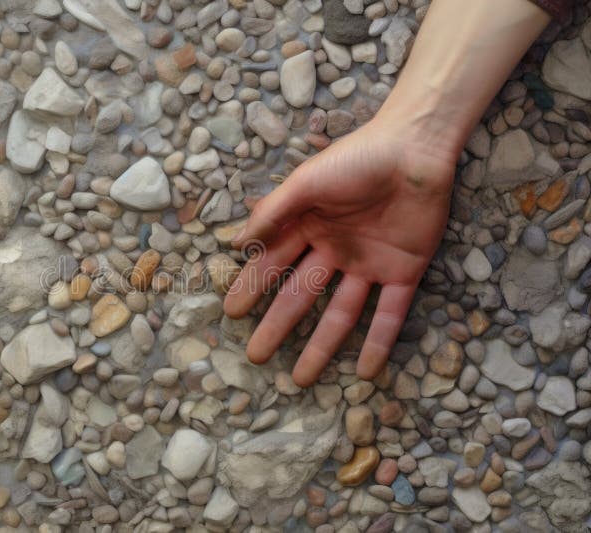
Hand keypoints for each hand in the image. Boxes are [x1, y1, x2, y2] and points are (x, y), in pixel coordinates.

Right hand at [223, 117, 456, 385]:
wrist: (416, 149)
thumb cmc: (357, 159)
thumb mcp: (306, 181)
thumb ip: (273, 213)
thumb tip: (236, 244)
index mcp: (308, 227)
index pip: (272, 265)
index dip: (252, 288)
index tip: (231, 314)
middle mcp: (334, 250)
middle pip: (300, 296)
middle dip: (277, 326)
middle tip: (256, 356)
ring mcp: (369, 263)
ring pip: (340, 313)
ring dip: (322, 346)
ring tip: (302, 379)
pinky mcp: (403, 272)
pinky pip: (389, 314)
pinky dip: (378, 342)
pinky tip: (364, 372)